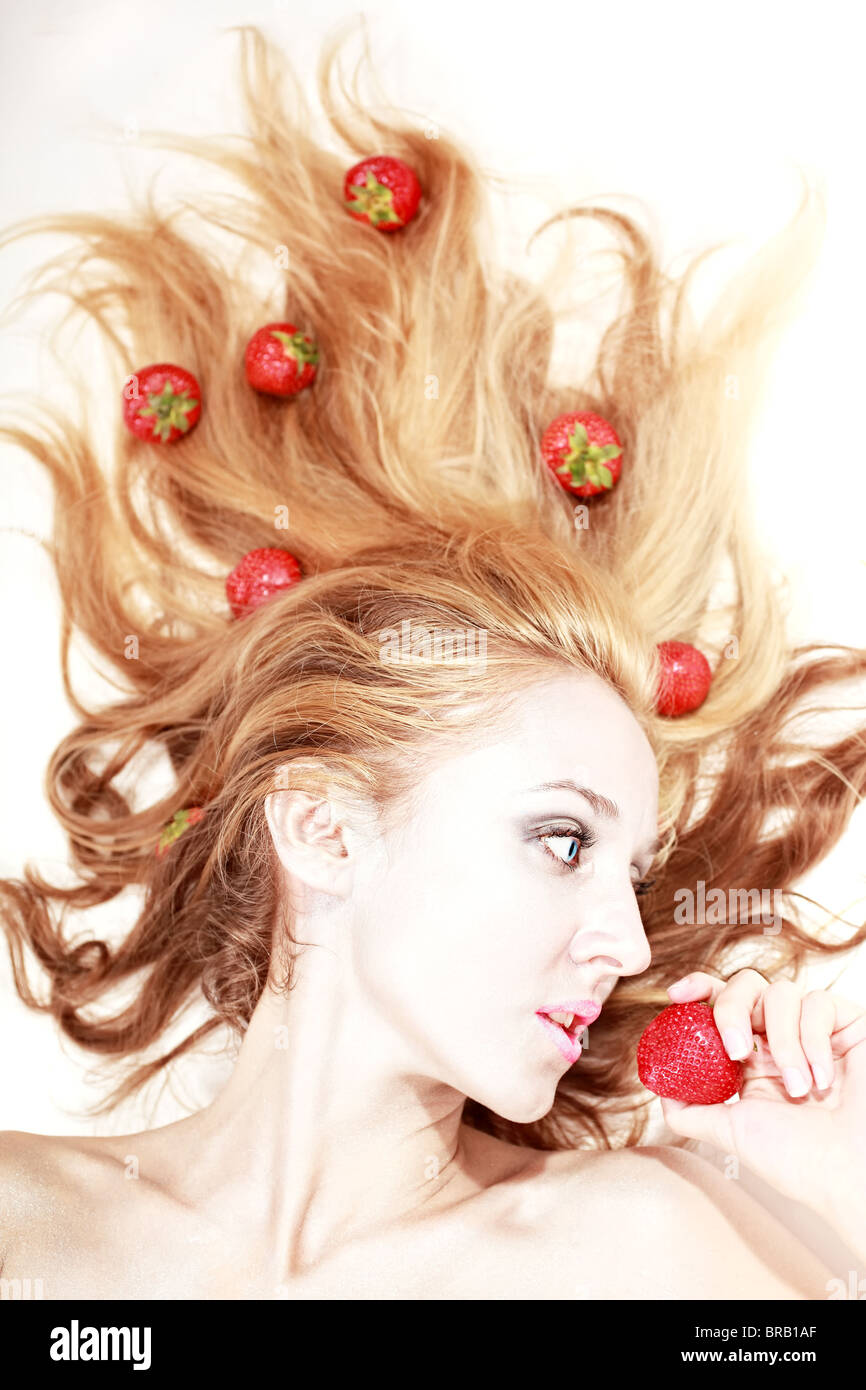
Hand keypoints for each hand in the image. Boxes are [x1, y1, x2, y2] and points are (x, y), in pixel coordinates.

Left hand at [657, 968, 865, 1230]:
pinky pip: (818, 1003)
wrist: (854, 1174)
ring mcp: (815, 1030)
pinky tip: (822, 1078)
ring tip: (797, 1088)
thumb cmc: (803, 1163)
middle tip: (737, 1052)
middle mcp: (780, 1039)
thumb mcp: (732, 1134)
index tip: (677, 994)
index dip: (699, 988)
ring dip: (782, 1042)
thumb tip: (660, 1090)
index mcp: (753, 1060)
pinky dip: (813, 1040)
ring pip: (780, 992)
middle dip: (731, 1010)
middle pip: (744, 986)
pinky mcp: (848, 1025)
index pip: (721, 1004)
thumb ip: (693, 1111)